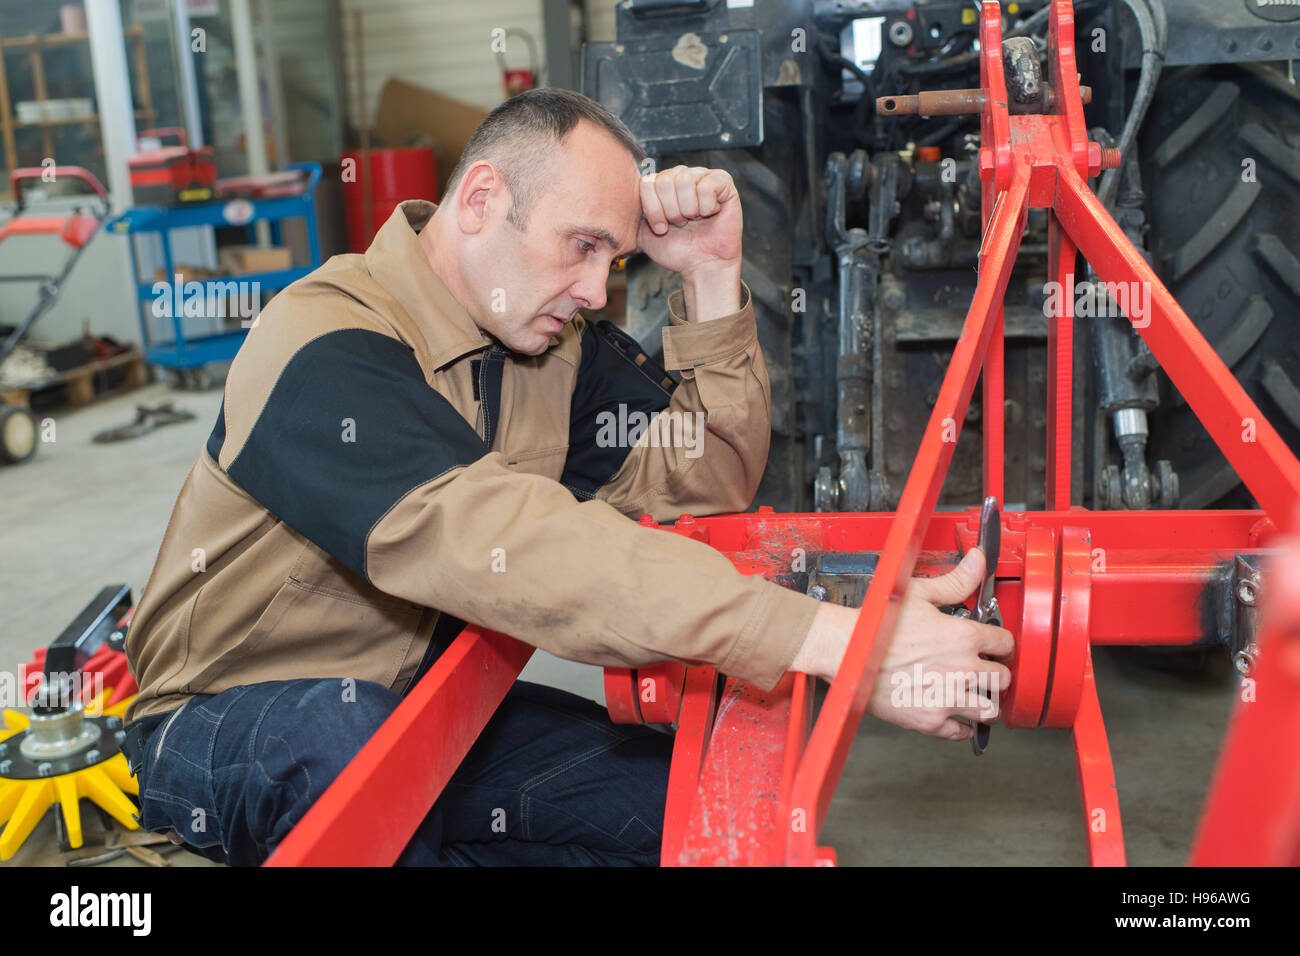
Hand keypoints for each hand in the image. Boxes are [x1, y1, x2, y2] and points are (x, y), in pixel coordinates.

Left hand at [637, 166, 741, 283]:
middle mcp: (681, 176)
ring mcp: (702, 176)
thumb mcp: (644, 234)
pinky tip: (711, 214)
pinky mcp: (723, 182)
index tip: (661, 229)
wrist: (702, 266)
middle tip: (681, 225)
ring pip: (685, 180)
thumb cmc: (677, 250)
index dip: (653, 210)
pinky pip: (707, 185)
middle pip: (665, 180)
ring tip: (695, 220)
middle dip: (671, 211)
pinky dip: (707, 207)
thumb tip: (621, 197)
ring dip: (688, 209)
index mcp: (661, 185)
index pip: (648, 183)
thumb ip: (632, 215)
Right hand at [790, 548, 1013, 741]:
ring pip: (990, 710)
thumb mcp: (919, 594)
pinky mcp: (931, 721)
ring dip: (985, 702)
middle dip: (995, 673)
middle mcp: (963, 670)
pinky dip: (962, 726)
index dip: (1000, 643)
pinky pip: (962, 732)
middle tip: (983, 670)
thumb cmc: (879, 623)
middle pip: (1003, 679)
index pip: (1006, 644)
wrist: (846, 652)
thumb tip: (978, 559)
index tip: (992, 646)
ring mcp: (948, 698)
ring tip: (974, 695)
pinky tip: (954, 714)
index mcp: (964, 637)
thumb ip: (956, 581)